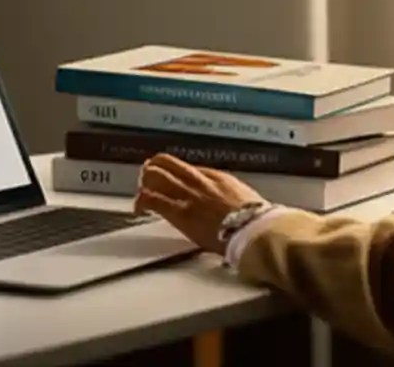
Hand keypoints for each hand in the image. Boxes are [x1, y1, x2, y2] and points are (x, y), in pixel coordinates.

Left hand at [133, 153, 266, 253]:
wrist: (253, 229)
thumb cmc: (254, 219)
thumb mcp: (245, 199)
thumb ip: (231, 196)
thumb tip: (230, 203)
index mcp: (217, 177)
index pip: (187, 168)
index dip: (174, 173)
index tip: (170, 179)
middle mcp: (199, 181)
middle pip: (167, 163)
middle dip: (153, 168)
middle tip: (147, 177)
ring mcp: (188, 195)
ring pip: (155, 175)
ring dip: (144, 182)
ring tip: (141, 192)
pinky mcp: (179, 212)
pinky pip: (152, 198)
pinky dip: (141, 201)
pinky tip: (138, 208)